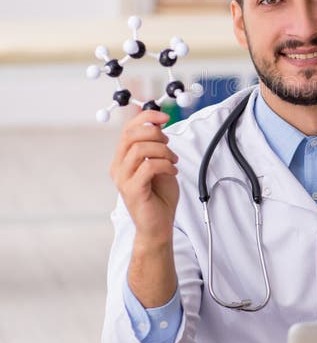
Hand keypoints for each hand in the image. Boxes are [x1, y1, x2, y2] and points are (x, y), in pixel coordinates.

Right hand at [110, 108, 178, 245]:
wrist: (158, 225)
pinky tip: (172, 171)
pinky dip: (165, 164)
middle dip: (155, 134)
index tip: (165, 117)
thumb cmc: (159, 196)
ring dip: (163, 151)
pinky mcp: (132, 190)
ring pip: (140, 149)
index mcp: (122, 158)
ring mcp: (123, 179)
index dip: (146, 117)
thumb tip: (157, 122)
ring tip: (172, 160)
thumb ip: (156, 145)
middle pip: (131, 135)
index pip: (128, 128)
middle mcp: (118, 167)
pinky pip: (148, 167)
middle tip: (168, 144)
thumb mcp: (159, 163)